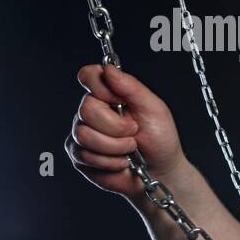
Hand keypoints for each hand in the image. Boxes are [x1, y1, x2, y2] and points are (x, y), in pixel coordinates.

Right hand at [67, 63, 186, 199]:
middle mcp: (92, 112)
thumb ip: (131, 87)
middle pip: (86, 109)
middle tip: (133, 132)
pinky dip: (110, 162)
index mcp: (109, 95)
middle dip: (117, 126)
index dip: (101, 88)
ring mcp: (82, 133)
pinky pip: (84, 155)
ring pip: (84, 135)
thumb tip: (109, 68)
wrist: (160, 170)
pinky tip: (121, 162)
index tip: (120, 101)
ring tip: (129, 148)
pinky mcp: (79, 155)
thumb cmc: (160, 138)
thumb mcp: (153, 108)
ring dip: (115, 146)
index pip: (89, 76)